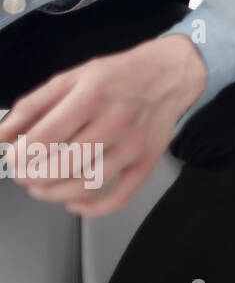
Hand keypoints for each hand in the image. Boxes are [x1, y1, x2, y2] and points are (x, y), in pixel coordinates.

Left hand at [0, 33, 205, 215]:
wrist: (170, 74)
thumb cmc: (120, 76)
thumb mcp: (71, 78)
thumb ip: (32, 106)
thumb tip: (2, 135)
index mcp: (91, 97)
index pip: (40, 141)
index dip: (16, 156)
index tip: (12, 157)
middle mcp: (115, 122)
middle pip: (59, 168)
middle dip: (30, 178)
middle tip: (24, 173)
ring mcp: (133, 146)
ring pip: (85, 187)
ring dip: (52, 195)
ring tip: (43, 187)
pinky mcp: (147, 162)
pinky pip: (119, 198)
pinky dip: (91, 208)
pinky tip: (75, 202)